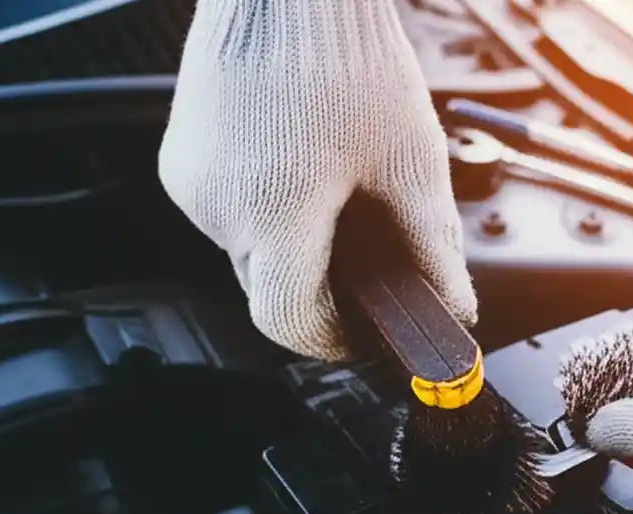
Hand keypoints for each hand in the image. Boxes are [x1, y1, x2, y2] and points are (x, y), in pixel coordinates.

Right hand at [159, 0, 475, 359]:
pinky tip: (302, 173)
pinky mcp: (179, 161)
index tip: (364, 333)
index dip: (334, 341)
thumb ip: (431, 245)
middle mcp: (216, 207)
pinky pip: (226, 214)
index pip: (290, 323)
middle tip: (369, 259)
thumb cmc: (344, 53)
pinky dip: (265, 212)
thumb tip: (453, 304)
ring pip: (248, 253)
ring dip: (292, 247)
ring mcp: (190, 184)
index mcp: (272, 213)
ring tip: (338, 200)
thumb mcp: (411, 159)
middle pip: (270, 290)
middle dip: (321, 287)